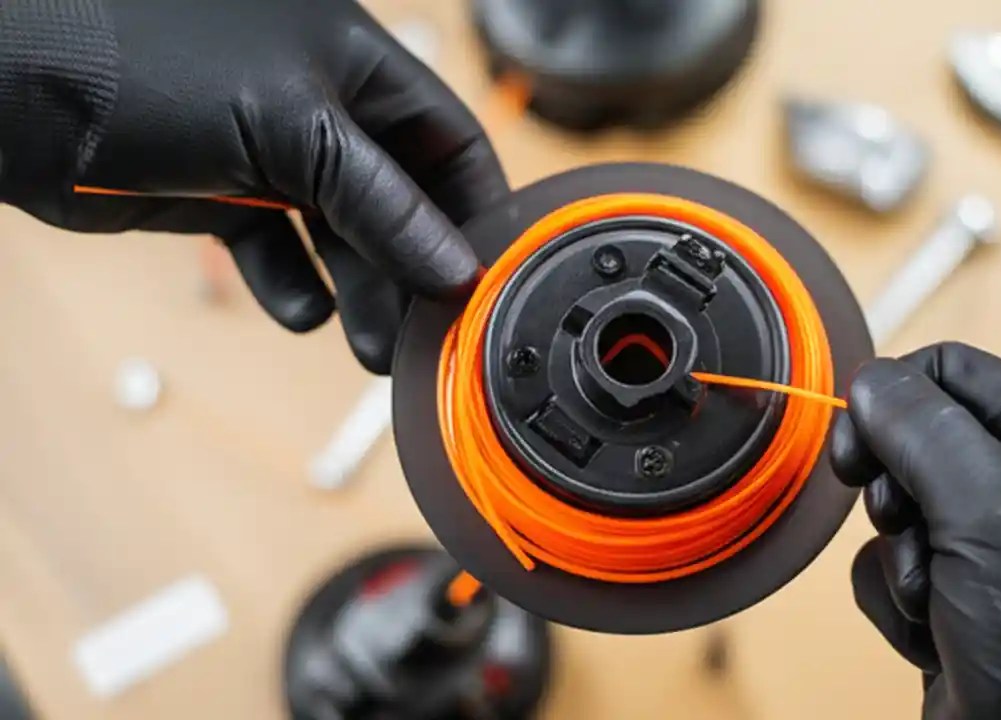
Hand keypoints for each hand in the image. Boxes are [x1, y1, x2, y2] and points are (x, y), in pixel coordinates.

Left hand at [11, 0, 505, 372]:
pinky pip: (274, 245)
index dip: (475, 207)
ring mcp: (267, 147)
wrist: (11, 82)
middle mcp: (318, 102)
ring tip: (373, 347)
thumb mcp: (295, 129)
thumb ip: (383, 203)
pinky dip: (289, 283)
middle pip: (399, 195)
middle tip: (429, 333)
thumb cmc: (150, 64)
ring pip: (341, 230)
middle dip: (414, 266)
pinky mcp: (219, 189)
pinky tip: (296, 311)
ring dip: (360, 289)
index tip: (490, 278)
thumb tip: (455, 267)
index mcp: (352, 60)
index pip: (447, 137)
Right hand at [830, 343, 1000, 718]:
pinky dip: (896, 598)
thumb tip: (869, 380)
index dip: (900, 394)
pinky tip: (935, 630)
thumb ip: (922, 428)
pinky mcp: (955, 596)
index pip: (958, 373)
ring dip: (899, 554)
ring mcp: (991, 547)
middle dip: (897, 487)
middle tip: (901, 516)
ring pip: (894, 508)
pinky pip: (887, 567)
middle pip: (916, 439)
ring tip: (938, 592)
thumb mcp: (989, 504)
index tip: (859, 433)